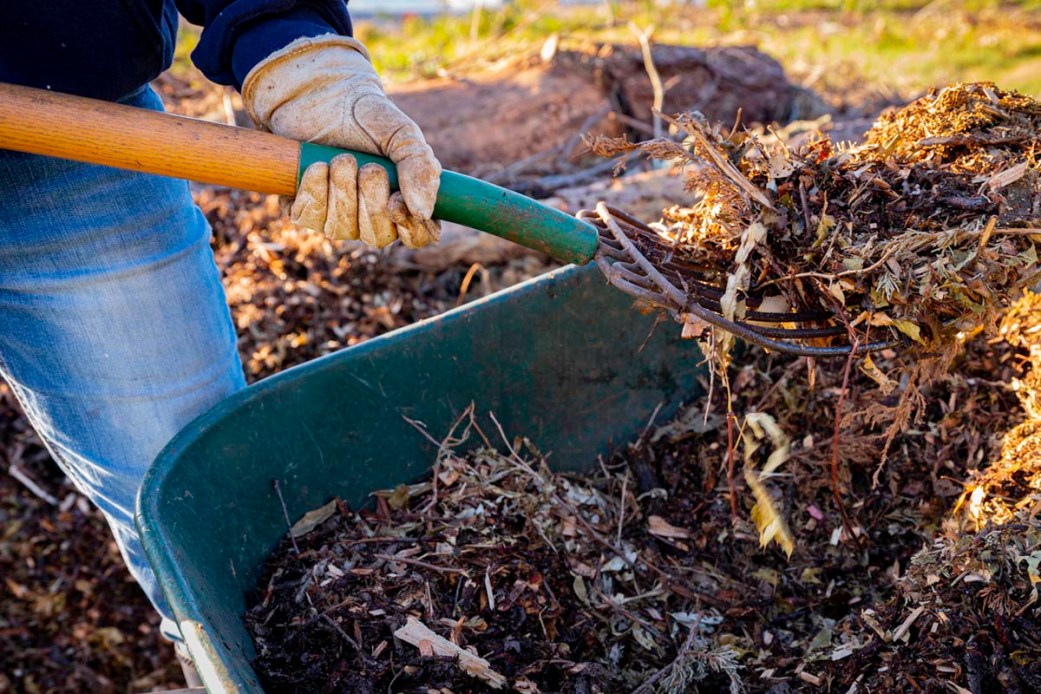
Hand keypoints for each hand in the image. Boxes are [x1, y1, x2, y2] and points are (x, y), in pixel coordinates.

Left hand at [242, 35, 440, 248]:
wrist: (317, 94)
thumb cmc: (365, 116)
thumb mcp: (400, 133)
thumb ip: (420, 167)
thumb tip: (423, 211)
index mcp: (405, 200)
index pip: (419, 235)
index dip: (411, 229)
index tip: (396, 204)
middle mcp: (372, 216)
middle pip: (378, 236)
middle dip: (371, 202)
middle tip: (369, 168)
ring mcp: (337, 216)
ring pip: (342, 229)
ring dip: (343, 192)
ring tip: (342, 159)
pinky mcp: (305, 209)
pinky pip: (310, 219)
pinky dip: (315, 191)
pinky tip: (317, 167)